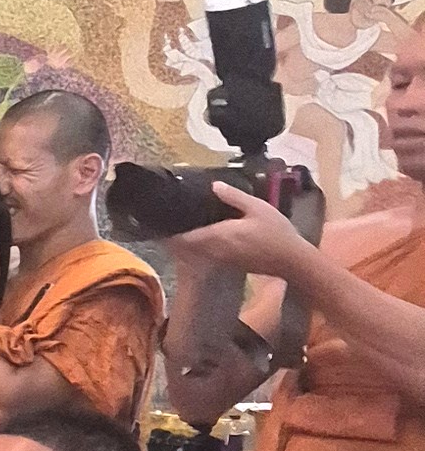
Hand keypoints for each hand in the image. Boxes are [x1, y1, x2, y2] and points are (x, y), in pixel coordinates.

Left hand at [171, 180, 318, 280]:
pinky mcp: (230, 264)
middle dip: (174, 237)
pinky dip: (199, 247)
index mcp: (219, 236)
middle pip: (186, 247)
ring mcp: (222, 259)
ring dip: (186, 243)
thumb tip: (214, 186)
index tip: (159, 223)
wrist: (292, 261)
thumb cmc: (277, 233)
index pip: (186, 238)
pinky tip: (203, 236)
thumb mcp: (258, 208)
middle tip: (167, 221)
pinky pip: (207, 255)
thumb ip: (234, 197)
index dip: (169, 233)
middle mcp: (216, 251)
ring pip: (196, 252)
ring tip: (180, 227)